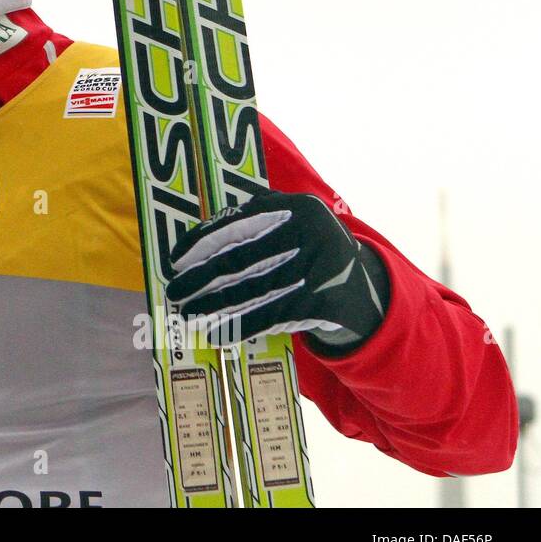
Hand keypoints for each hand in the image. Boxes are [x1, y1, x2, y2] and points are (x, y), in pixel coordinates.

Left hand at [162, 191, 388, 353]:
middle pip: (238, 260)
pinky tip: (214, 334)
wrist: (366, 292)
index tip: (174, 261)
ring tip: (186, 315)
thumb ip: (260, 211)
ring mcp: (317, 269)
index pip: (236, 224)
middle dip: (199, 279)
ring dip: (212, 306)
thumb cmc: (314, 251)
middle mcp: (310, 233)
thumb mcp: (298, 219)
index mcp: (298, 207)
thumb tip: (204, 229)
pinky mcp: (321, 302)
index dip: (200, 243)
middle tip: (174, 293)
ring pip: (249, 291)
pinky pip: (269, 316)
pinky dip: (238, 326)